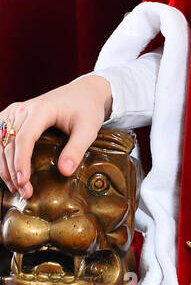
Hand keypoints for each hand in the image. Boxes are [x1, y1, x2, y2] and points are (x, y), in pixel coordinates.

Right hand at [0, 75, 112, 200]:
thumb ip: (77, 149)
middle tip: (24, 192)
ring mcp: (16, 112)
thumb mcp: (88, 129)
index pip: (24, 139)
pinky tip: (6, 173)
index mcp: (41, 109)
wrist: (85, 92)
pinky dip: (0, 156)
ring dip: (3, 167)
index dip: (20, 162)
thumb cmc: (87, 109)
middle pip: (9, 143)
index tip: (23, 182)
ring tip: (15, 187)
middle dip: (12, 171)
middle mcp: (23, 109)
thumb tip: (64, 172)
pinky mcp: (13, 117)